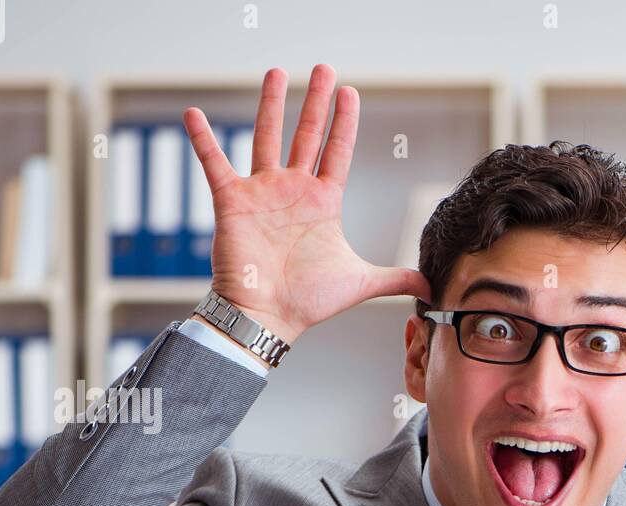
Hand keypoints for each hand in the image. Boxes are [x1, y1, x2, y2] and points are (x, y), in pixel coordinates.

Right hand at [182, 64, 430, 342]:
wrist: (269, 317)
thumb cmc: (310, 301)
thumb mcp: (362, 283)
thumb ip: (396, 279)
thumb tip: (432, 287)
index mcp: (322, 202)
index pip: (337, 152)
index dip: (344, 122)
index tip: (350, 93)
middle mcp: (293, 190)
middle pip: (306, 134)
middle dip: (316, 101)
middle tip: (324, 69)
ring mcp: (262, 192)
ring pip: (266, 137)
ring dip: (270, 104)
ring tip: (275, 71)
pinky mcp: (232, 201)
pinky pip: (213, 163)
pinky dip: (202, 139)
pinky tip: (192, 112)